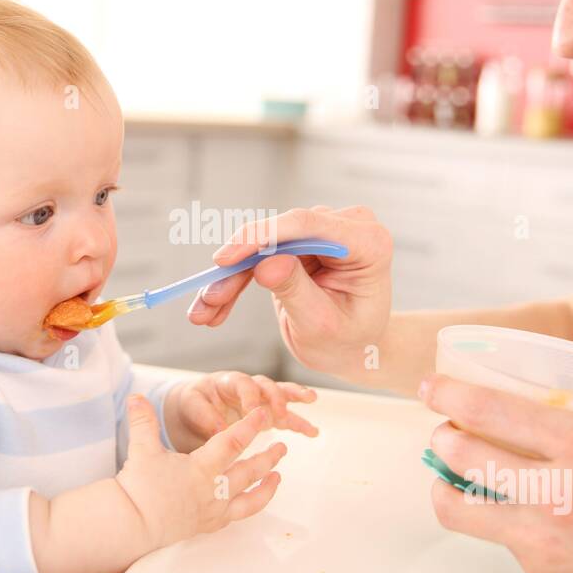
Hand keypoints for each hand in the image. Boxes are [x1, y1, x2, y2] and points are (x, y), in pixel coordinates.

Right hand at [116, 394, 285, 550]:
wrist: (132, 525)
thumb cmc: (139, 488)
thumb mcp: (142, 449)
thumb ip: (143, 421)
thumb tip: (135, 396)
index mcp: (201, 469)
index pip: (233, 443)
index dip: (250, 426)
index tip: (262, 413)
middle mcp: (213, 491)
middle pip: (250, 472)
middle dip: (269, 457)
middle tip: (282, 446)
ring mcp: (214, 511)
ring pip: (251, 498)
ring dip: (267, 486)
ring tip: (277, 476)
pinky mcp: (209, 525)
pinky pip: (238, 515)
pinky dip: (251, 505)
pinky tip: (253, 499)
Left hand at [167, 371, 318, 450]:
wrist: (195, 410)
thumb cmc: (192, 405)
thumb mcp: (191, 406)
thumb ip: (204, 415)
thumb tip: (220, 429)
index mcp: (227, 382)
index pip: (242, 384)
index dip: (249, 396)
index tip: (252, 411)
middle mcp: (247, 386)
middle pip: (266, 385)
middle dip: (276, 396)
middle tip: (281, 411)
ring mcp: (259, 399)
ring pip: (281, 395)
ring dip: (296, 398)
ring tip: (311, 400)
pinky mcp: (266, 413)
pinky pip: (285, 415)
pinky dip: (298, 422)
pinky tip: (312, 431)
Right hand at [187, 205, 393, 383]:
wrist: (353, 348)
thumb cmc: (348, 341)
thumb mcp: (322, 324)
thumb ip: (296, 291)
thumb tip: (266, 265)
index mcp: (368, 242)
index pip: (307, 225)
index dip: (262, 237)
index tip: (225, 259)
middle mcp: (345, 228)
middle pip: (278, 235)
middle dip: (237, 267)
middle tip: (207, 300)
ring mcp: (320, 232)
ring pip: (260, 246)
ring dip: (230, 278)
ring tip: (205, 313)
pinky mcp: (298, 243)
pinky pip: (257, 256)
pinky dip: (235, 281)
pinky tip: (214, 308)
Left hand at [417, 372, 572, 572]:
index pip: (493, 411)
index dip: (451, 394)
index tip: (435, 386)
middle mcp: (559, 494)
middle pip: (460, 455)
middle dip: (443, 436)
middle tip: (445, 427)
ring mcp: (545, 542)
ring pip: (460, 506)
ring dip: (448, 484)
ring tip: (455, 474)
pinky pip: (502, 541)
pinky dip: (498, 523)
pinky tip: (516, 514)